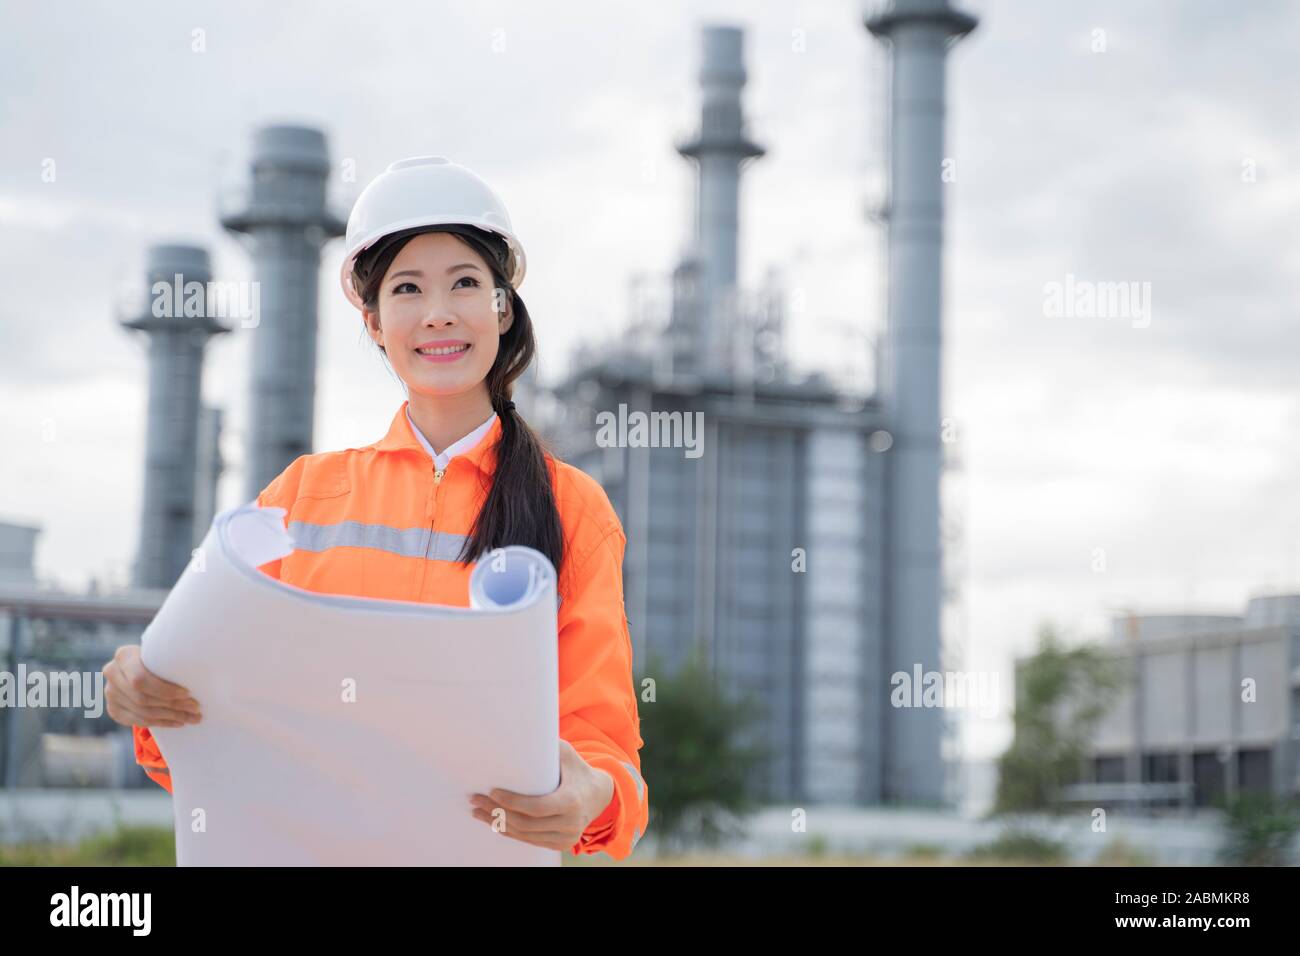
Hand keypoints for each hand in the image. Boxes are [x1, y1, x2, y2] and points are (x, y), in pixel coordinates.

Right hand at [103, 645, 201, 728]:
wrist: (138, 667)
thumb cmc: (158, 658)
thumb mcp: (160, 653)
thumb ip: (169, 659)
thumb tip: (203, 669)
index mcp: (123, 656)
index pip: (140, 679)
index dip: (164, 690)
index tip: (188, 693)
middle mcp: (112, 674)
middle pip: (143, 698)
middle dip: (173, 705)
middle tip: (195, 708)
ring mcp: (110, 693)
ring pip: (143, 711)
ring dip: (170, 716)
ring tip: (192, 716)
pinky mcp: (114, 709)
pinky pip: (139, 721)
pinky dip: (161, 723)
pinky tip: (178, 721)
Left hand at [468, 739, 615, 851]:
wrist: (599, 795)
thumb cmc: (577, 769)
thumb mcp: (566, 753)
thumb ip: (544, 746)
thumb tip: (514, 733)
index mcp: (571, 801)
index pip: (535, 807)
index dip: (511, 802)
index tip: (492, 791)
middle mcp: (570, 823)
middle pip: (525, 824)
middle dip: (496, 812)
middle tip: (476, 801)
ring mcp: (566, 837)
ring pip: (524, 835)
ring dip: (499, 824)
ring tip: (479, 812)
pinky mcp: (561, 844)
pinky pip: (531, 841)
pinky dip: (511, 832)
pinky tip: (496, 822)